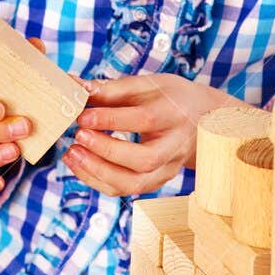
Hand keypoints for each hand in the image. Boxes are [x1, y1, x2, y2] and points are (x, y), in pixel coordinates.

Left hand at [64, 74, 249, 197]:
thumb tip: (75, 85)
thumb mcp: (148, 85)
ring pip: (135, 183)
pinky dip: (99, 181)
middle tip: (78, 136)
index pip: (145, 120)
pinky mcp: (157, 181)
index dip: (111, 120)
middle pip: (144, 159)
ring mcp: (168, 168)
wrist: (202, 120)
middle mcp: (175, 146)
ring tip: (72, 154)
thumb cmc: (170, 98)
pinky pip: (126, 190)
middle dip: (107, 151)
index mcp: (174, 114)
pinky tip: (80, 165)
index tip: (82, 116)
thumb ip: (113, 88)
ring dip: (98, 172)